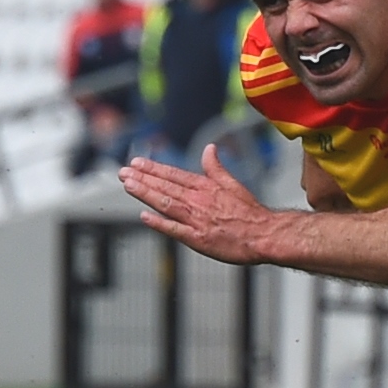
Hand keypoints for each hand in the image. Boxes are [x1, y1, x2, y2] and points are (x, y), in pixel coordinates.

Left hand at [118, 145, 281, 264]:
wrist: (265, 235)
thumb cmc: (250, 212)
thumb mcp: (233, 184)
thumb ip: (216, 167)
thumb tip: (209, 148)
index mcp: (206, 187)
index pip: (174, 175)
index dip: (154, 168)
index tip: (136, 163)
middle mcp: (198, 201)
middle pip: (165, 187)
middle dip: (142, 178)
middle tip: (122, 172)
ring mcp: (196, 220)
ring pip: (165, 203)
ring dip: (145, 193)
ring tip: (128, 185)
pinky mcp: (198, 239)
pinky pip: (174, 229)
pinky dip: (158, 222)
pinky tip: (144, 216)